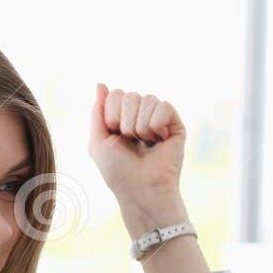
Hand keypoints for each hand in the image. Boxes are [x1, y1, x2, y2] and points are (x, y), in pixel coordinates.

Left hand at [87, 82, 185, 204]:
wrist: (141, 189)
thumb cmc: (118, 171)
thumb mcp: (98, 141)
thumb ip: (97, 111)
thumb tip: (101, 83)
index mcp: (122, 118)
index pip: (115, 94)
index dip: (112, 115)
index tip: (114, 135)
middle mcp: (140, 115)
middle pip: (130, 95)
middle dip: (125, 121)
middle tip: (131, 141)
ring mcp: (158, 119)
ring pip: (147, 99)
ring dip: (141, 126)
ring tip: (145, 144)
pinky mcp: (175, 124)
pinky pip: (164, 106)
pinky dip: (157, 125)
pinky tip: (159, 140)